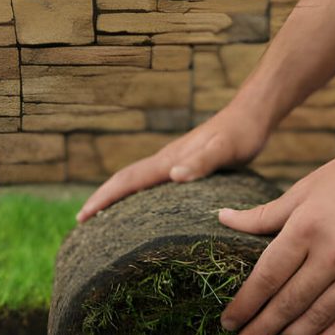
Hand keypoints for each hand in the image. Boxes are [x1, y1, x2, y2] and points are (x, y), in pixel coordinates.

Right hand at [76, 105, 269, 222]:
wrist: (253, 113)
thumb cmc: (242, 133)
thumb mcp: (226, 149)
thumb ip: (202, 161)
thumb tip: (174, 175)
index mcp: (168, 160)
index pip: (127, 180)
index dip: (103, 198)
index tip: (82, 216)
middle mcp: (165, 161)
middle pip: (124, 181)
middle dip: (100, 199)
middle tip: (81, 222)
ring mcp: (173, 162)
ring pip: (135, 182)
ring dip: (115, 197)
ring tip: (102, 219)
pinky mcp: (184, 165)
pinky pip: (151, 184)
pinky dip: (136, 196)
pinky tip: (141, 208)